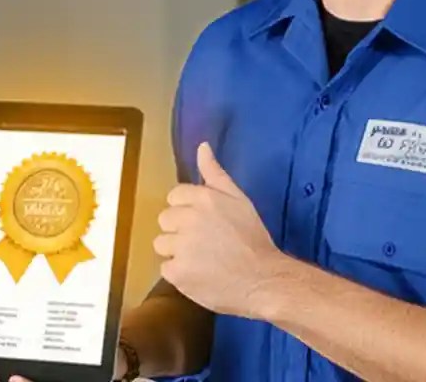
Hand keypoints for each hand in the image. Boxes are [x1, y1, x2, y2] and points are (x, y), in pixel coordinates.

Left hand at [153, 142, 284, 317]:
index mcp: (204, 198)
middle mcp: (189, 219)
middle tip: (203, 242)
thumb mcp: (239, 199)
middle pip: (165, 219)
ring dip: (176, 251)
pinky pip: (165, 268)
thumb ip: (216, 173)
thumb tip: (202, 146)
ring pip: (161, 244)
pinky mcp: (177, 272)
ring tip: (200, 259)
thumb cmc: (253, 238)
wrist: (263, 279)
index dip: (187, 210)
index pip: (174, 196)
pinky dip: (179, 273)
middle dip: (179, 229)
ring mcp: (181, 247)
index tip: (203, 222)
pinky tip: (198, 274)